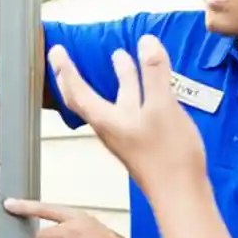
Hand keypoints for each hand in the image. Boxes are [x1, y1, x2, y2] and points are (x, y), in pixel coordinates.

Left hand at [48, 35, 205, 195]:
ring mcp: (128, 136)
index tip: (57, 52)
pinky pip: (133, 111)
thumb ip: (153, 74)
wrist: (181, 195)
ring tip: (120, 58)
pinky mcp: (144, 143)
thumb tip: (145, 42)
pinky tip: (148, 87)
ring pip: (116, 102)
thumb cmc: (167, 156)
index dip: (66, 70)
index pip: (77, 91)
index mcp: (108, 120)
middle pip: (89, 98)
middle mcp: (113, 128)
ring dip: (116, 80)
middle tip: (66, 60)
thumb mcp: (162, 106)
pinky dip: (135, 92)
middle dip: (78, 76)